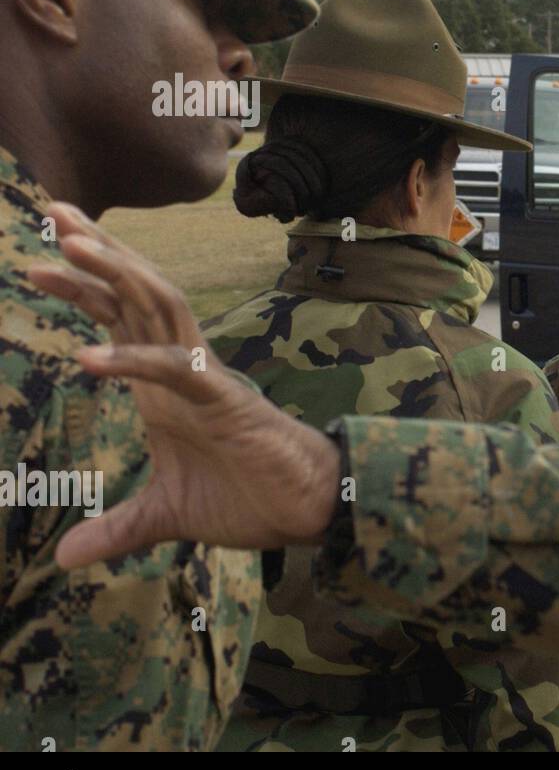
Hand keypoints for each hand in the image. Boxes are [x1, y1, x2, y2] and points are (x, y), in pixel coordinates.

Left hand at [27, 203, 342, 567]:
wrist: (309, 511)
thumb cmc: (249, 499)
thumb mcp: (164, 517)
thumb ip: (116, 529)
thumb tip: (63, 560)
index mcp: (163, 382)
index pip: (119, 317)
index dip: (84, 283)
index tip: (40, 254)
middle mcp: (182, 366)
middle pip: (136, 292)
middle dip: (96, 250)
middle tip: (53, 209)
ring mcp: (204, 378)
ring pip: (158, 308)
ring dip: (115, 274)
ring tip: (69, 244)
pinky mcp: (226, 402)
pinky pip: (177, 370)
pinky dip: (133, 362)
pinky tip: (87, 360)